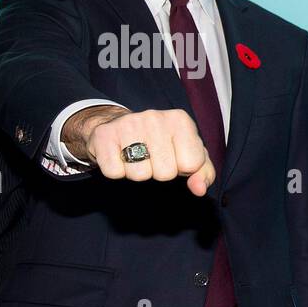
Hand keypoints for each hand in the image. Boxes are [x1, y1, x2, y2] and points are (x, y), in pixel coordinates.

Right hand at [64, 106, 216, 195]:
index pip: (191, 164)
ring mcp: (128, 124)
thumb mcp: (189, 153)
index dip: (183, 168)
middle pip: (165, 173)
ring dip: (138, 173)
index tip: (175, 157)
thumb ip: (203, 172)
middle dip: (160, 172)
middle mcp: (155, 117)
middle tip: (153, 159)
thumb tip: (199, 189)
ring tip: (137, 157)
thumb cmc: (162, 143)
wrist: (119, 126)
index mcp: (180, 120)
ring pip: (140, 175)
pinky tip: (120, 157)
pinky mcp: (104, 135)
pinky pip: (114, 172)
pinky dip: (117, 171)